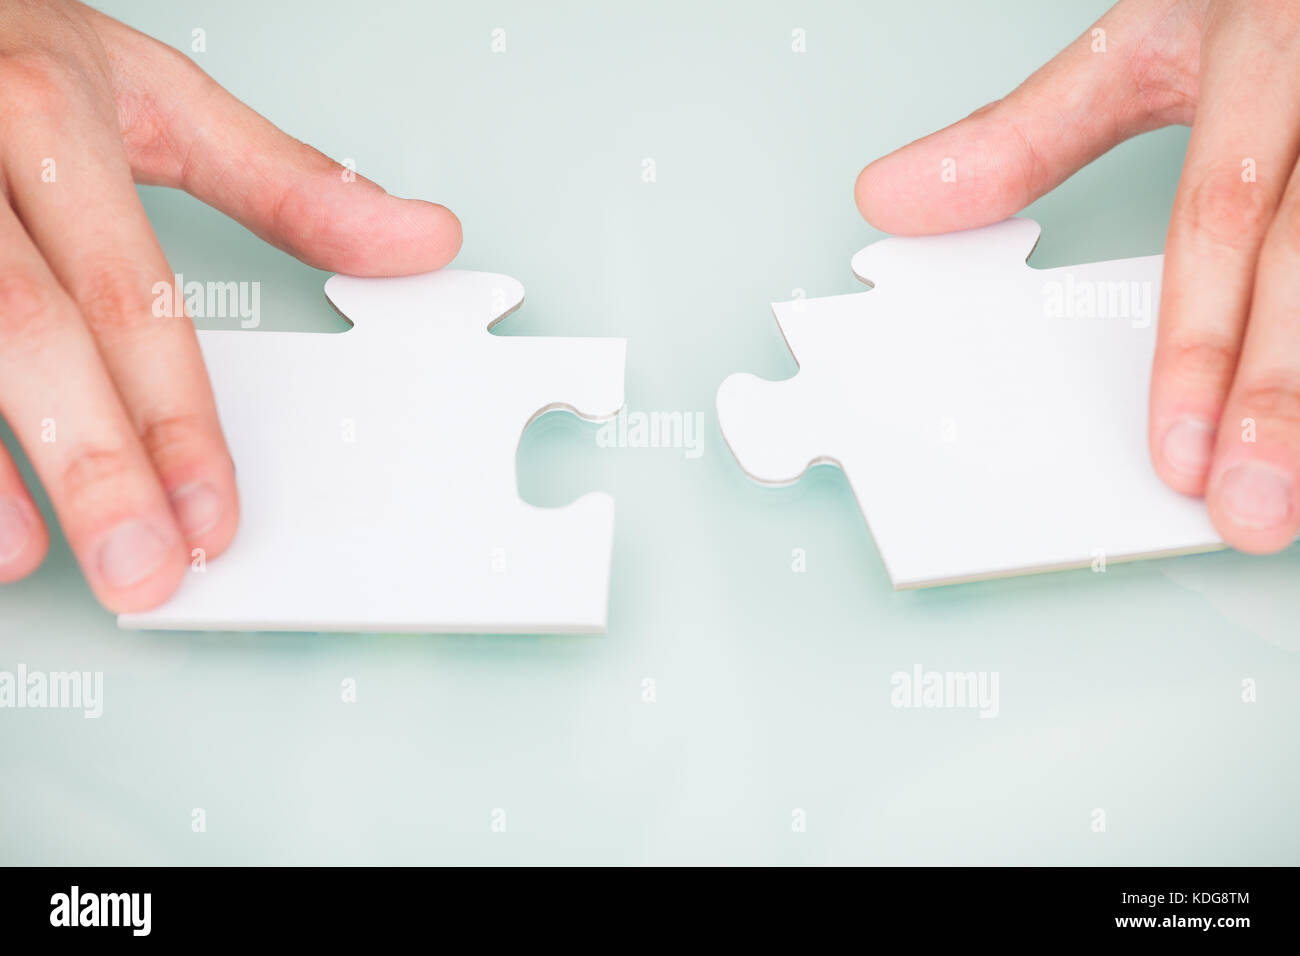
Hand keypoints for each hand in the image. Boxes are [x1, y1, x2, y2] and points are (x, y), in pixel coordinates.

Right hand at [0, 0, 460, 609]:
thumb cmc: (21, 59)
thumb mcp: (157, 99)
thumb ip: (286, 183)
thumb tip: (419, 240)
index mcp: (56, 123)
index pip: (130, 295)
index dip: (174, 417)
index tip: (210, 514)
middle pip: (30, 330)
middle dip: (92, 464)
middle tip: (142, 569)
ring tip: (29, 558)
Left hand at [855, 0, 1299, 554]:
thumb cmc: (1252, 6)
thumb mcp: (1139, 46)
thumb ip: (1025, 133)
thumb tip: (890, 199)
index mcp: (1256, 60)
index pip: (1220, 217)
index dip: (1197, 342)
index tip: (1175, 455)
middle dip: (1278, 398)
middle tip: (1245, 510)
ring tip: (1292, 502)